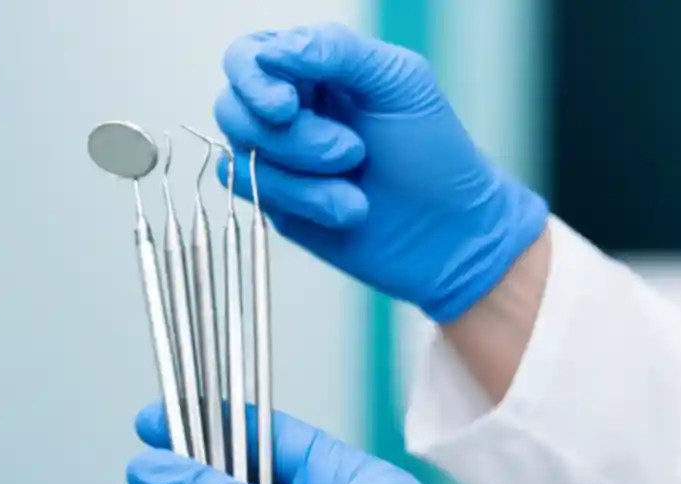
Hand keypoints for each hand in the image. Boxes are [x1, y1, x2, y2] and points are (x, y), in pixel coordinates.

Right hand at [214, 23, 547, 321]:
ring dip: (301, 177)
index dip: (255, 81)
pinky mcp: (274, 200)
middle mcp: (287, 108)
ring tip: (355, 189)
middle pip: (233, 108)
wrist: (448, 235)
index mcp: (313, 67)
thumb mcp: (400, 82)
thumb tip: (274, 50)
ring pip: (240, 154)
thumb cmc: (434, 154)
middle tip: (350, 152)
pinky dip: (300, 201)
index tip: (287, 106)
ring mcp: (276, 157)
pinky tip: (343, 209)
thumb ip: (338, 51)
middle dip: (291, 138)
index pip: (249, 56)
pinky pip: (251, 194)